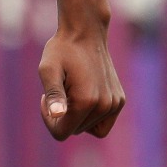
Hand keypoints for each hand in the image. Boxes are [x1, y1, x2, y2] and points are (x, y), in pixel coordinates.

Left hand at [38, 24, 123, 139]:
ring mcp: (115, 104)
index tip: (46, 98)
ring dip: (77, 116)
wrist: (87, 33)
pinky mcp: (120, 101)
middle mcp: (104, 105)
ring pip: (89, 129)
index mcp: (86, 101)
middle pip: (75, 131)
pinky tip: (85, 95)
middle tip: (59, 90)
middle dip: (62, 117)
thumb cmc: (62, 51)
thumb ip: (53, 94)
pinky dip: (91, 116)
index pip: (61, 133)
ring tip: (72, 91)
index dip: (48, 120)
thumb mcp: (48, 70)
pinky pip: (103, 124)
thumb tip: (58, 114)